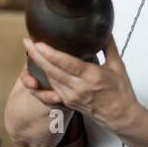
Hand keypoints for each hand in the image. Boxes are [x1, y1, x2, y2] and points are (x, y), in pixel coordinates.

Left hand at [23, 37, 139, 135]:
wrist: (120, 116)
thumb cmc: (121, 93)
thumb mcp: (118, 66)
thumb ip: (109, 46)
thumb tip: (104, 30)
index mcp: (93, 77)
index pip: (67, 64)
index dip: (50, 53)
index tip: (39, 43)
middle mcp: (80, 88)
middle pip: (52, 70)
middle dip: (37, 56)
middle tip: (27, 42)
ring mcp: (72, 96)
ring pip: (50, 78)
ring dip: (39, 64)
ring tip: (32, 50)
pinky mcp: (68, 102)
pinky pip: (53, 86)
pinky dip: (46, 74)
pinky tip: (41, 65)